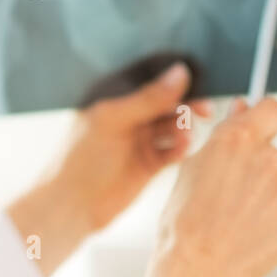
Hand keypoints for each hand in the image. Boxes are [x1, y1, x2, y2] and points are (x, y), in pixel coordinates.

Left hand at [7, 61, 207, 276]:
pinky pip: (173, 150)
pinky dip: (180, 148)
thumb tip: (181, 72)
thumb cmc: (80, 157)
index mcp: (115, 95)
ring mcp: (140, 139)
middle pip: (169, 100)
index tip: (200, 78)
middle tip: (205, 110)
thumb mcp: (113, 121)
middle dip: (188, 102)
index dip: (176, 74)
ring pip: (174, 124)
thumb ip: (148, 98)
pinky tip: (179, 151)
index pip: (152, 73)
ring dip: (183, 127)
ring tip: (181, 136)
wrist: (71, 205)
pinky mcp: (149, 163)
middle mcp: (130, 114)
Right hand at [139, 97, 276, 276]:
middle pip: (271, 152)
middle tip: (230, 200)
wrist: (197, 271)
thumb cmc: (184, 223)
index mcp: (237, 140)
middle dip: (255, 169)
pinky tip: (256, 235)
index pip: (272, 109)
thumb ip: (224, 136)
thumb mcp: (192, 170)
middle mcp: (270, 158)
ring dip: (268, 197)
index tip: (260, 130)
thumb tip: (244, 109)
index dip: (265, 118)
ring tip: (240, 223)